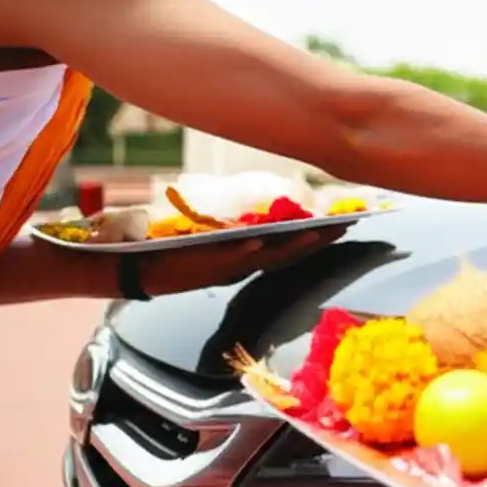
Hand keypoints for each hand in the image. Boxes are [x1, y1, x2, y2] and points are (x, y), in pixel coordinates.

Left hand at [135, 226, 350, 296]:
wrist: (141, 270)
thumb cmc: (178, 253)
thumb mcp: (213, 241)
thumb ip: (236, 232)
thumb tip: (259, 216)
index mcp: (248, 258)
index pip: (291, 247)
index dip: (319, 238)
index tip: (343, 225)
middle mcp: (244, 264)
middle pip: (289, 253)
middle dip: (319, 241)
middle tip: (344, 227)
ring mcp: (228, 266)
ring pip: (267, 257)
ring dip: (293, 246)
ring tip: (316, 232)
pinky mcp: (206, 266)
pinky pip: (231, 258)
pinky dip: (246, 251)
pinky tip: (258, 242)